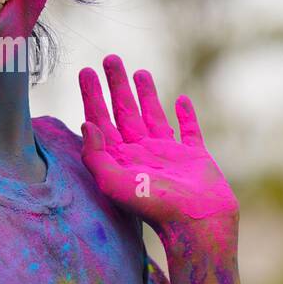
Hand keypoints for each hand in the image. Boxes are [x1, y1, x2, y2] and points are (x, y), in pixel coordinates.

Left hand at [78, 54, 238, 243]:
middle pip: (125, 111)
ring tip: (139, 71)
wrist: (197, 224)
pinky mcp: (195, 157)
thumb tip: (85, 125)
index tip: (85, 72)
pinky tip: (181, 100)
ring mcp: (169, 155)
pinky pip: (189, 130)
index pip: (101, 121)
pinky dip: (186, 115)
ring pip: (154, 116)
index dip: (92, 96)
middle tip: (109, 59)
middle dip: (116, 86)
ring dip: (146, 94)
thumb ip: (96, 155)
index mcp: (121, 159)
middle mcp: (142, 154)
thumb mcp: (114, 183)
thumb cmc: (153, 208)